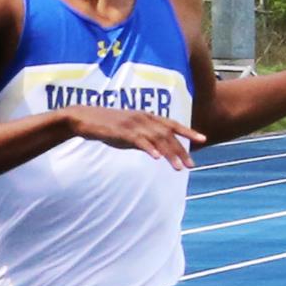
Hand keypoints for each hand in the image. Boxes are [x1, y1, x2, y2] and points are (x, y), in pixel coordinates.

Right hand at [66, 107, 205, 168]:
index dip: (188, 131)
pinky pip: (138, 141)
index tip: (203, 139)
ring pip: (157, 139)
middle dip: (181, 150)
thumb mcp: (128, 131)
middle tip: (192, 165)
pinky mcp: (121, 132)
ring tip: (179, 168)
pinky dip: (149, 149)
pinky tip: (157, 158)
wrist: (82, 118)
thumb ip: (143, 138)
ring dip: (170, 154)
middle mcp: (143, 118)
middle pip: (168, 135)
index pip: (172, 124)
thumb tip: (155, 150)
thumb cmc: (104, 125)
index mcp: (146, 117)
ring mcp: (133, 124)